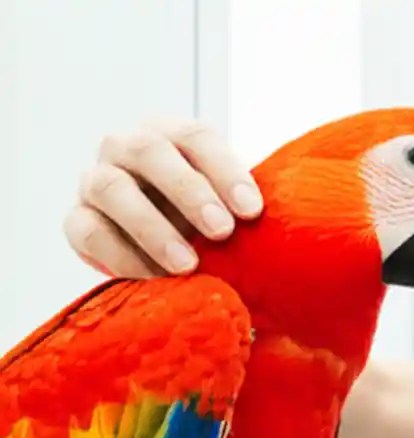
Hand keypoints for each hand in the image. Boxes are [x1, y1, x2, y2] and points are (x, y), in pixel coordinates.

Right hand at [64, 116, 263, 277]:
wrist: (158, 246)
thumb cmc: (205, 219)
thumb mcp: (228, 205)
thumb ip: (246, 206)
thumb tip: (286, 229)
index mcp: (171, 132)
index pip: (197, 136)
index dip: (225, 170)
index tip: (253, 211)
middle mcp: (127, 146)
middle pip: (151, 152)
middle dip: (189, 192)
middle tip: (222, 231)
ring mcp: (95, 179)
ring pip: (112, 189)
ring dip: (152, 227)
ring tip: (188, 265)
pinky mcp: (77, 219)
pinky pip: (89, 231)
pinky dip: (122, 256)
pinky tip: (155, 278)